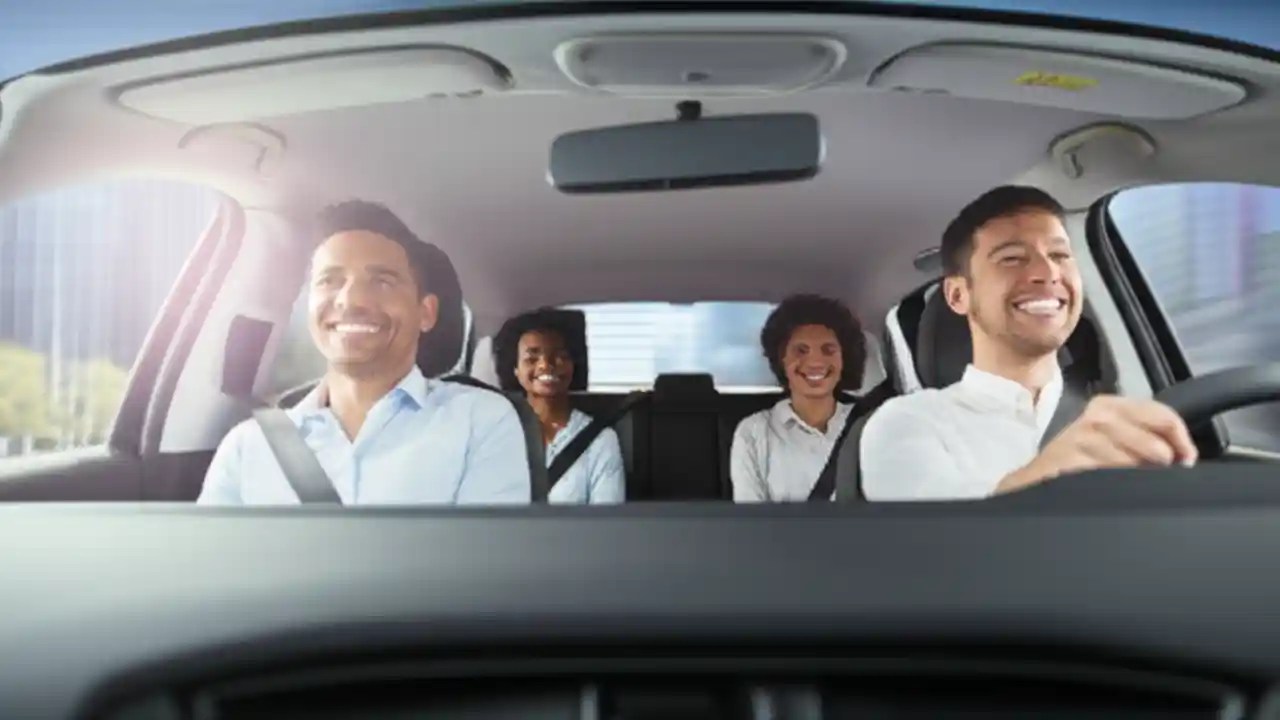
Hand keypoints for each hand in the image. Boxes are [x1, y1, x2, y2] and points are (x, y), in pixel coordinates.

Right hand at [998, 395, 1197, 492]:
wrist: (1042, 477)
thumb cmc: (1079, 458)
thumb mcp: (1112, 435)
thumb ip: (1146, 435)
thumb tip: (1182, 453)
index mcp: (1110, 404)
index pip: (1164, 417)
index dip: (1183, 442)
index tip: (1186, 461)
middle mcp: (1099, 416)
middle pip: (1157, 445)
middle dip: (1163, 465)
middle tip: (1154, 474)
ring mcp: (1085, 438)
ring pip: (1140, 464)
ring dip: (1140, 478)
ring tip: (1125, 481)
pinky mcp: (1076, 461)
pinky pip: (1118, 478)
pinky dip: (1122, 487)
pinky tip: (1111, 486)